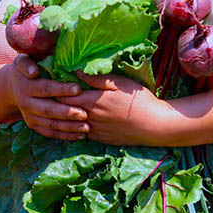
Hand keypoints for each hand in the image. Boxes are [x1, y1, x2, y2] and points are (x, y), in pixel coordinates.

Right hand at [6, 54, 88, 140]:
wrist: (13, 87)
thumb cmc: (25, 69)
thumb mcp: (22, 61)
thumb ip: (26, 64)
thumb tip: (34, 72)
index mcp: (26, 87)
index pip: (45, 89)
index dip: (61, 90)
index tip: (78, 89)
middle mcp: (26, 103)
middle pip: (48, 110)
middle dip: (67, 113)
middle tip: (84, 114)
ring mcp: (29, 117)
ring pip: (51, 124)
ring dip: (69, 127)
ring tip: (86, 127)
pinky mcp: (34, 126)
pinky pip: (50, 133)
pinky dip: (65, 136)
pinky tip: (80, 135)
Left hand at [56, 72, 170, 145]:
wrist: (155, 125)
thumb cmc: (138, 100)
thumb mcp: (119, 83)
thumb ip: (95, 79)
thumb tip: (76, 72)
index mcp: (92, 101)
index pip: (63, 97)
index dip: (58, 91)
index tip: (57, 85)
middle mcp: (90, 118)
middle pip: (65, 111)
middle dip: (59, 104)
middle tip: (57, 96)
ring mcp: (95, 131)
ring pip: (72, 124)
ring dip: (69, 117)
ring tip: (67, 108)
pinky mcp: (102, 140)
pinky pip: (84, 133)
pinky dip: (79, 127)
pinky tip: (83, 120)